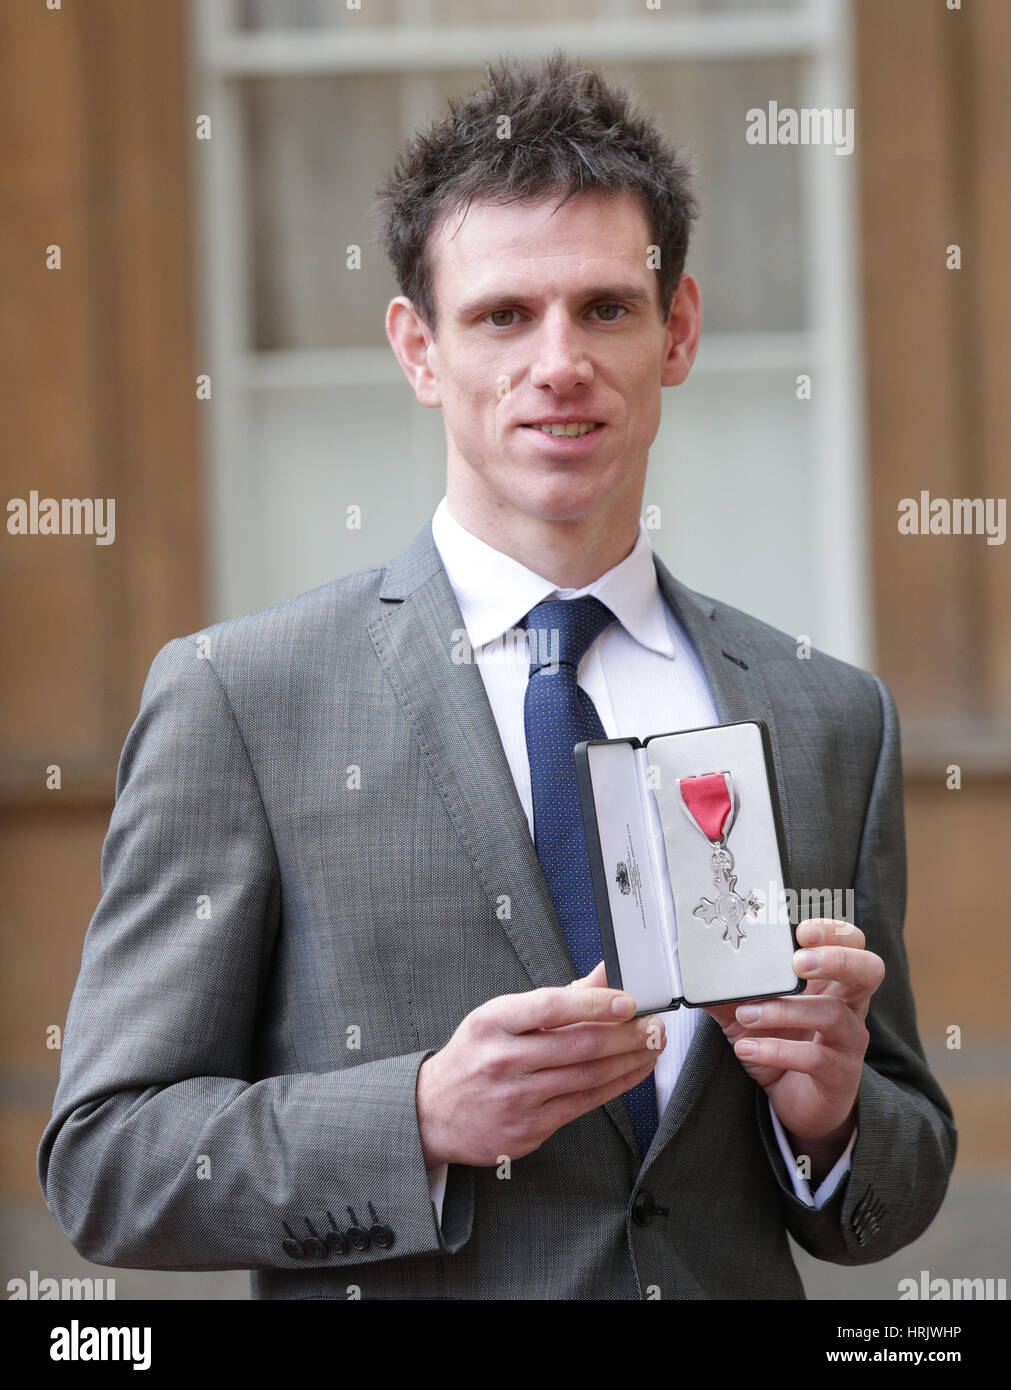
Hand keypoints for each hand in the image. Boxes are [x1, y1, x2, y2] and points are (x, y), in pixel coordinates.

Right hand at [416, 965, 665, 1167]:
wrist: (433, 1113)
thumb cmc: (474, 1056)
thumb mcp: (499, 1016)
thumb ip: (553, 999)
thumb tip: (601, 977)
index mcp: (492, 1022)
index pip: (550, 1007)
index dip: (594, 1003)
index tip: (627, 1001)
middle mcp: (503, 1059)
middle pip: (578, 1045)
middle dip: (626, 1034)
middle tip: (654, 1025)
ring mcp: (516, 1097)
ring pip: (587, 1077)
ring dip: (628, 1060)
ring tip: (652, 1046)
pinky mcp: (529, 1128)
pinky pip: (583, 1105)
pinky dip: (615, 1086)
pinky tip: (632, 1072)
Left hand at [704, 919, 884, 1169]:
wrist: (793, 1102)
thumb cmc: (779, 1045)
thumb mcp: (750, 1011)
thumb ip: (729, 989)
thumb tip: (692, 966)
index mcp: (831, 981)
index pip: (853, 943)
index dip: (835, 931)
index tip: (803, 929)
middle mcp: (849, 1006)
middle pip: (870, 970)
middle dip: (837, 959)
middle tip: (797, 962)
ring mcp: (849, 1041)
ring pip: (833, 1015)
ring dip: (785, 1011)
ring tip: (746, 1015)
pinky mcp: (840, 1075)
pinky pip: (815, 1058)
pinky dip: (777, 1050)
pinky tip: (746, 1049)